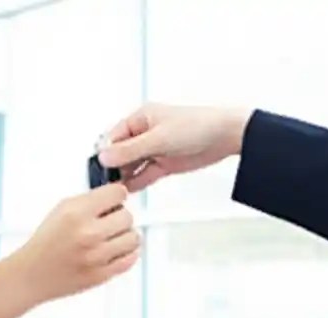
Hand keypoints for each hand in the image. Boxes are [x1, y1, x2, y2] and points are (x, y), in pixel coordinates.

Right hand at [2, 183, 140, 302]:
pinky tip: (115, 250)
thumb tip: (118, 195)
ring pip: (133, 237)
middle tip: (108, 222)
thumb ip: (90, 201)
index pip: (117, 193)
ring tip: (112, 237)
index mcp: (76, 213)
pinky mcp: (102, 274)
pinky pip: (130, 259)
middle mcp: (88, 233)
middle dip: (119, 217)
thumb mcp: (61, 210)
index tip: (113, 200)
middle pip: (128, 216)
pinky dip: (126, 253)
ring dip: (125, 236)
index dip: (116, 196)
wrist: (32, 274)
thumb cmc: (45, 242)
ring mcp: (96, 256)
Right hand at [96, 103, 252, 191]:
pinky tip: (128, 190)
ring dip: (124, 176)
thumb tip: (105, 156)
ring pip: (131, 165)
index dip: (106, 152)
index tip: (100, 168)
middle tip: (107, 182)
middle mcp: (145, 133)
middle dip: (114, 167)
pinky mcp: (164, 164)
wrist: (226, 136)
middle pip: (120, 152)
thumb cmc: (198, 125)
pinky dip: (136, 182)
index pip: (113, 136)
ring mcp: (154, 149)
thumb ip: (130, 150)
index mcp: (140, 118)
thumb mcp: (158, 138)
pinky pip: (144, 174)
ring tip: (116, 190)